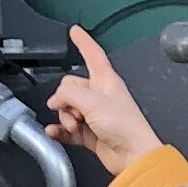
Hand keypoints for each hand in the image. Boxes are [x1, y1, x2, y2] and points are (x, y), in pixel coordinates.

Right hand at [47, 25, 157, 167]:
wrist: (133, 155)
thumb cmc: (125, 126)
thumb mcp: (92, 102)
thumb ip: (68, 93)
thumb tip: (55, 98)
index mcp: (106, 80)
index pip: (93, 54)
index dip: (83, 41)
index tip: (75, 31)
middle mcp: (101, 95)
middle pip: (71, 87)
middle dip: (65, 99)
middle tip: (73, 111)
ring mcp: (95, 115)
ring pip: (68, 108)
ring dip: (65, 117)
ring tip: (75, 125)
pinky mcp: (91, 133)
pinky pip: (68, 128)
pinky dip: (61, 131)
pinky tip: (55, 132)